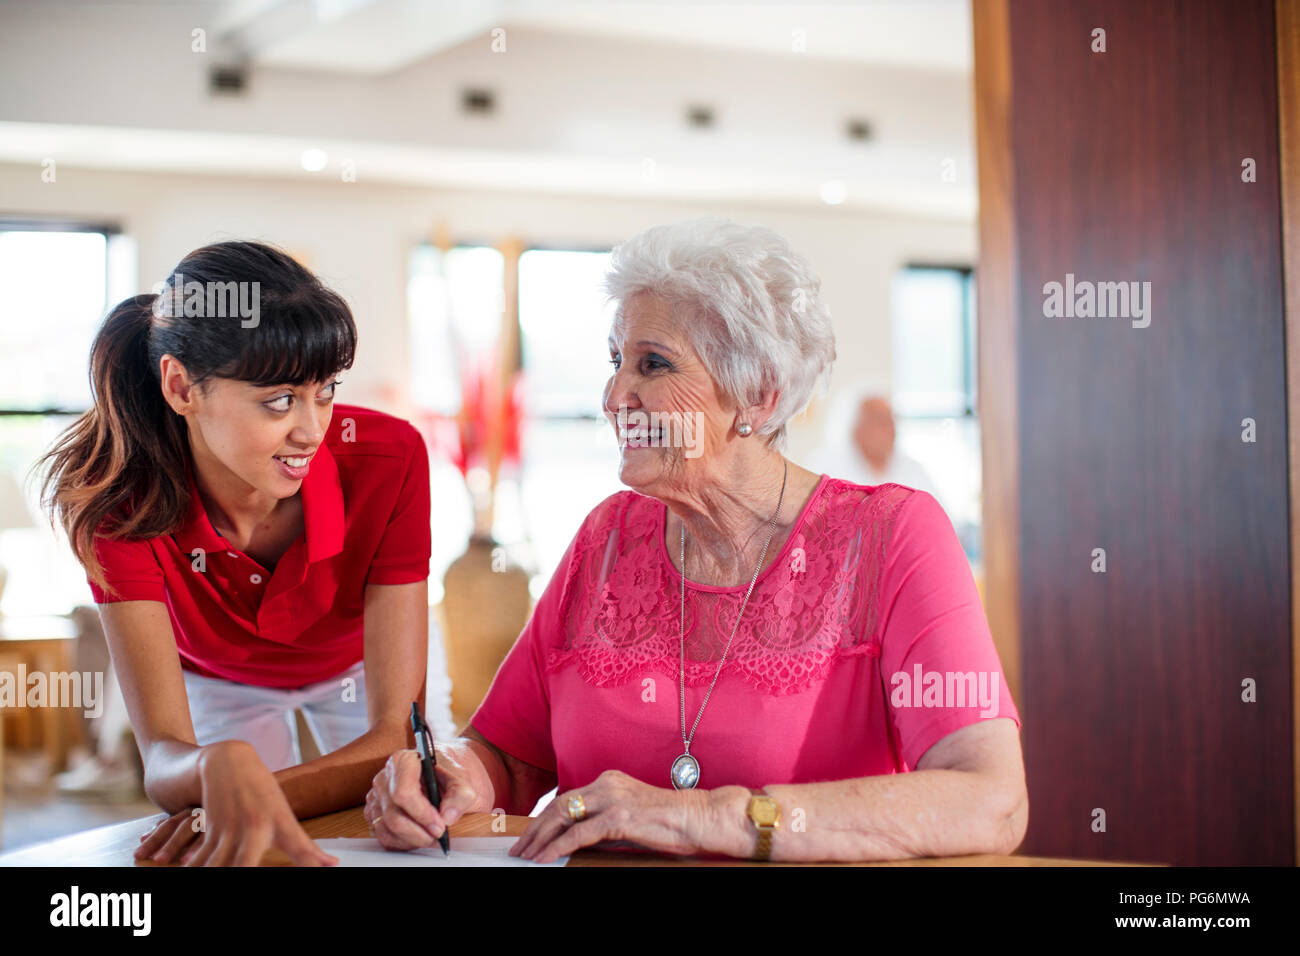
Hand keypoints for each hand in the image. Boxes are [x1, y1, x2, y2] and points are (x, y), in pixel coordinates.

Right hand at [137, 741, 336, 866]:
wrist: (229, 763)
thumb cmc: (262, 794)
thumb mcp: (285, 816)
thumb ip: (305, 847)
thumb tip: (332, 865)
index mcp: (281, 823)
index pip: (301, 850)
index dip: (311, 863)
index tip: (327, 868)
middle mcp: (256, 826)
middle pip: (245, 865)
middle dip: (243, 870)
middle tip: (246, 871)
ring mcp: (230, 828)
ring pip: (218, 865)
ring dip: (217, 868)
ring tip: (219, 871)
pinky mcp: (209, 829)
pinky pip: (200, 859)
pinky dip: (196, 866)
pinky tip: (192, 866)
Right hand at [364, 747, 478, 849]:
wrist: (438, 776)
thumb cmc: (445, 774)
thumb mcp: (461, 779)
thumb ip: (460, 795)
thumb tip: (447, 816)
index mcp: (403, 761)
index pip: (404, 792)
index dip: (422, 813)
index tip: (439, 825)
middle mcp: (384, 778)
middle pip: (394, 816)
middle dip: (419, 832)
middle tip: (439, 835)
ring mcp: (376, 797)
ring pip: (387, 829)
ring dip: (413, 840)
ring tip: (432, 836)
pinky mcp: (374, 814)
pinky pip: (384, 836)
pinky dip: (403, 843)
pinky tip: (419, 837)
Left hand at [509, 769, 710, 862]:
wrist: (699, 818)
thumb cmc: (671, 822)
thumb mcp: (629, 819)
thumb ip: (604, 824)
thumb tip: (578, 839)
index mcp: (609, 781)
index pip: (567, 799)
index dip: (544, 819)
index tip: (530, 837)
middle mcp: (607, 784)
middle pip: (558, 805)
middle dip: (535, 829)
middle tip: (519, 848)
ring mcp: (612, 799)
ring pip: (563, 816)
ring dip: (540, 838)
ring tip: (526, 855)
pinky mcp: (619, 817)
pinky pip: (579, 833)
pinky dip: (558, 846)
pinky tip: (546, 858)